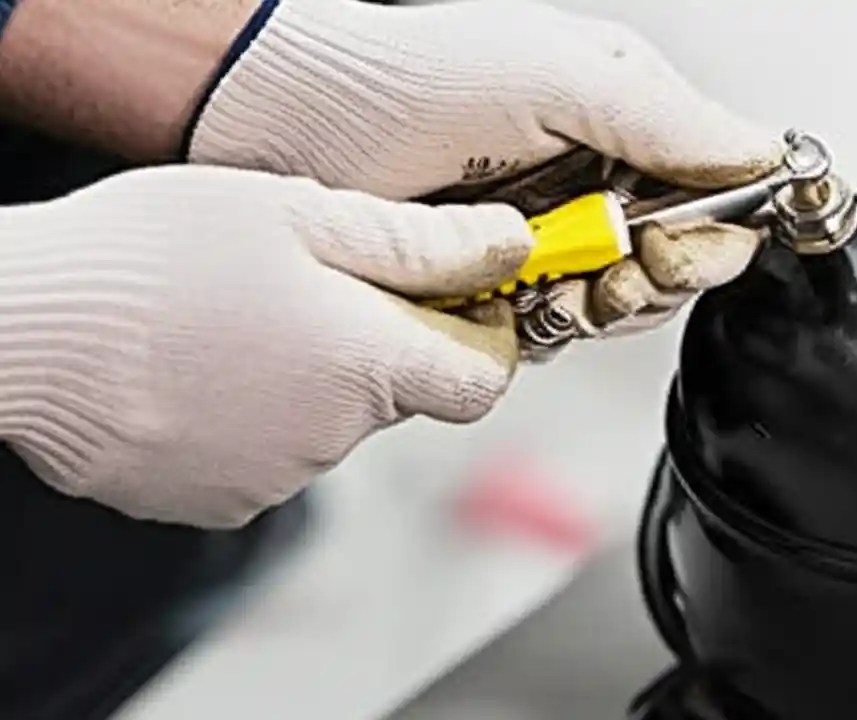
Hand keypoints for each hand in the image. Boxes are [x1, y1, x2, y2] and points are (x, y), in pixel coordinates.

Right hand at [0, 165, 531, 527]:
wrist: (19, 331)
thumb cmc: (152, 258)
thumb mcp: (300, 216)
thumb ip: (420, 244)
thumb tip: (511, 248)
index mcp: (368, 367)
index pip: (483, 381)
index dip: (482, 335)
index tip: (454, 297)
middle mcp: (333, 440)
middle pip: (399, 392)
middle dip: (376, 339)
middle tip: (306, 280)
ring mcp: (272, 480)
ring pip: (330, 422)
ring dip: (308, 375)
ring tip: (232, 319)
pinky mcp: (214, 501)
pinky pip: (267, 454)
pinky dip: (253, 414)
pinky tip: (198, 365)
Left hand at [188, 0, 781, 339]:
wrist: (293, 122)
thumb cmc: (414, 77)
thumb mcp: (555, 79)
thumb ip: (663, 122)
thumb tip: (760, 151)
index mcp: (626, 115)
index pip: (714, 189)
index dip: (714, 232)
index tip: (679, 249)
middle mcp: (596, 176)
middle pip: (676, 261)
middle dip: (650, 280)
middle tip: (612, 275)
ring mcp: (551, 233)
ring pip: (619, 303)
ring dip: (597, 307)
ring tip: (554, 287)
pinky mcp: (505, 280)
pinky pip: (555, 326)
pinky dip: (544, 327)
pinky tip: (516, 304)